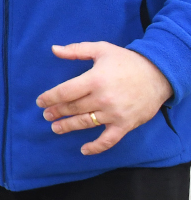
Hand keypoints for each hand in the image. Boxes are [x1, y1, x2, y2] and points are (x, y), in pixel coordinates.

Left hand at [37, 41, 173, 154]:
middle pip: (73, 108)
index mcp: (94, 80)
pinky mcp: (126, 125)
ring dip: (68, 127)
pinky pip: (108, 140)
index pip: (65, 92)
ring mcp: (114, 113)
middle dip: (56, 112)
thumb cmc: (127, 61)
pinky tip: (84, 150)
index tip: (40, 102)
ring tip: (56, 128)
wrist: (159, 75)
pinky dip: (96, 147)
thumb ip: (76, 50)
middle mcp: (103, 98)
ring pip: (85, 123)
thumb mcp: (101, 49)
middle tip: (46, 115)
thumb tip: (54, 49)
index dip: (50, 98)